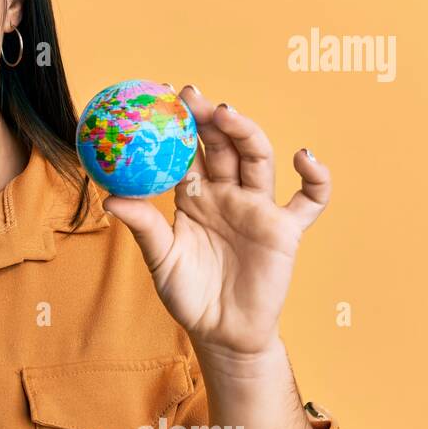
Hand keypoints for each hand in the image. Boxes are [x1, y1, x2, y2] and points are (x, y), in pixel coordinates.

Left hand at [99, 84, 329, 356]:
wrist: (222, 333)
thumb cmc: (188, 295)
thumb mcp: (162, 260)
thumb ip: (144, 227)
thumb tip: (111, 198)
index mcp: (193, 197)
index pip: (186, 151)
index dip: (176, 124)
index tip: (158, 95)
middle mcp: (226, 194)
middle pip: (222, 145)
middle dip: (208, 117)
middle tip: (191, 95)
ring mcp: (257, 208)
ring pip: (257, 159)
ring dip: (246, 132)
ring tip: (227, 114)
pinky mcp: (285, 230)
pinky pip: (309, 200)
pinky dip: (316, 177)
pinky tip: (304, 157)